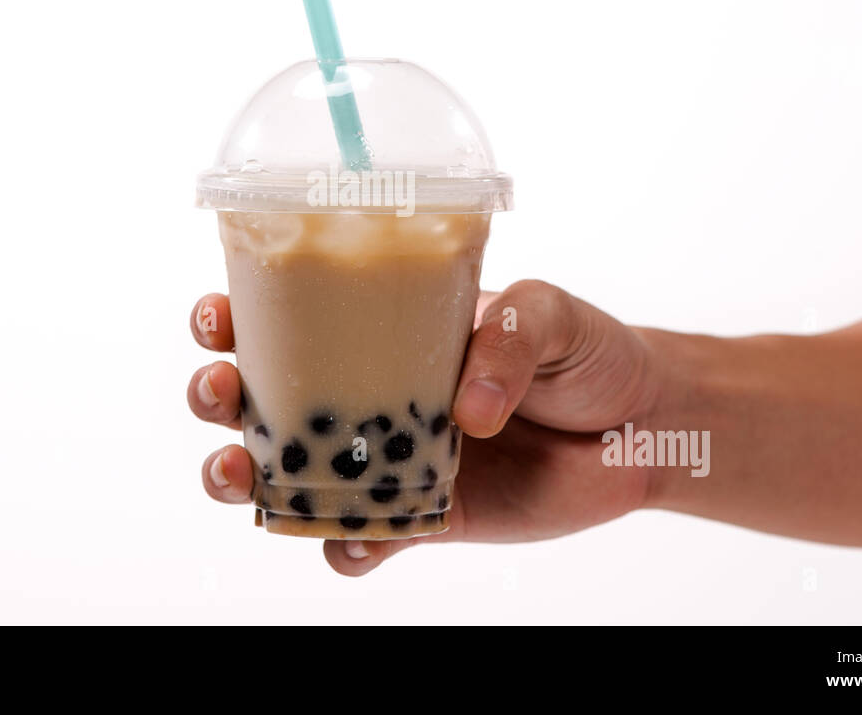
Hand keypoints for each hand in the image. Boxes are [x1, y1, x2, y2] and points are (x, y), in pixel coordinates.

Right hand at [187, 280, 682, 575]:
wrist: (643, 426)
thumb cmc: (587, 351)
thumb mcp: (549, 315)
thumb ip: (508, 339)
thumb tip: (465, 411)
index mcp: (385, 331)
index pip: (292, 317)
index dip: (237, 318)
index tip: (218, 319)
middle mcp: (372, 395)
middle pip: (264, 398)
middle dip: (218, 396)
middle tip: (219, 393)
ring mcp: (390, 459)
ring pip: (291, 476)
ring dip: (248, 480)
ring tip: (241, 477)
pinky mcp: (424, 518)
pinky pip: (363, 540)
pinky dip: (344, 547)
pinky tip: (352, 541)